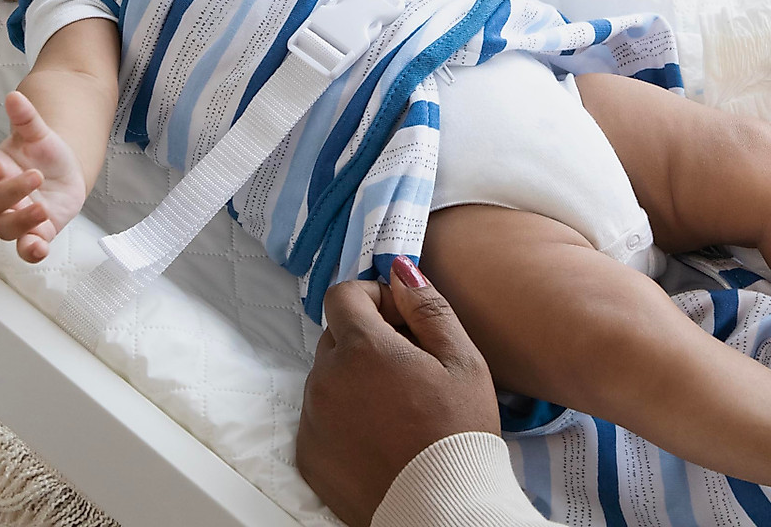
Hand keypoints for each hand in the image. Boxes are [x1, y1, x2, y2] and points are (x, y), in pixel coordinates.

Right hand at [0, 91, 87, 261]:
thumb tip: (15, 96)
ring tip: (41, 209)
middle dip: (11, 191)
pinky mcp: (38, 231)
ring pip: (4, 228)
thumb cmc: (43, 152)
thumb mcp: (38, 133)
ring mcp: (18, 215)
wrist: (66, 171)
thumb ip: (26, 118)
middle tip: (35, 176)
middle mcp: (2, 196)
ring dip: (19, 222)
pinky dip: (30, 251)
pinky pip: (26, 248)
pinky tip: (39, 248)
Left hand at [296, 259, 500, 526]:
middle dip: (367, 338)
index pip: (343, 295)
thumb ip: (427, 306)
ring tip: (397, 406)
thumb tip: (399, 268)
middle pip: (336, 335)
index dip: (373, 298)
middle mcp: (326, 379)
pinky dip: (341, 416)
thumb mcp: (462, 361)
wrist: (441, 513)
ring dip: (353, 377)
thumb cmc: (458, 434)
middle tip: (408, 366)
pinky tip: (378, 435)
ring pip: (327, 376)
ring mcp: (312, 419)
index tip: (400, 319)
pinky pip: (318, 416)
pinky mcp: (308, 455)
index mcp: (362, 349)